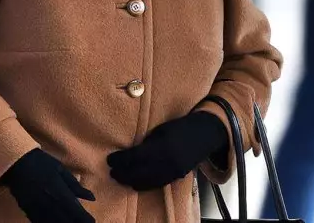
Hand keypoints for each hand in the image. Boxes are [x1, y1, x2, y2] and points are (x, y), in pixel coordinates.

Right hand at [2, 149, 95, 222]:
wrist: (15, 163)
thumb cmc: (41, 163)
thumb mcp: (61, 170)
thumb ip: (76, 186)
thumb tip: (92, 198)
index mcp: (60, 193)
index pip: (77, 212)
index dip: (86, 220)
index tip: (92, 221)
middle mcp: (50, 205)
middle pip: (67, 222)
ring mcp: (38, 210)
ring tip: (71, 222)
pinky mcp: (29, 212)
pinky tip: (56, 222)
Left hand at [108, 111, 226, 190]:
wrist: (203, 136)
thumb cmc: (179, 127)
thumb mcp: (160, 131)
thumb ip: (146, 143)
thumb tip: (129, 152)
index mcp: (161, 148)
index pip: (134, 158)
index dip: (119, 160)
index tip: (109, 159)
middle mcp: (166, 163)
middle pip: (137, 173)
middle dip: (122, 173)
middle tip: (111, 171)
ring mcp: (171, 172)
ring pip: (146, 182)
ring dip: (130, 181)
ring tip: (119, 178)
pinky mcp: (175, 178)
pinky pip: (155, 185)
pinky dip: (143, 185)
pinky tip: (134, 183)